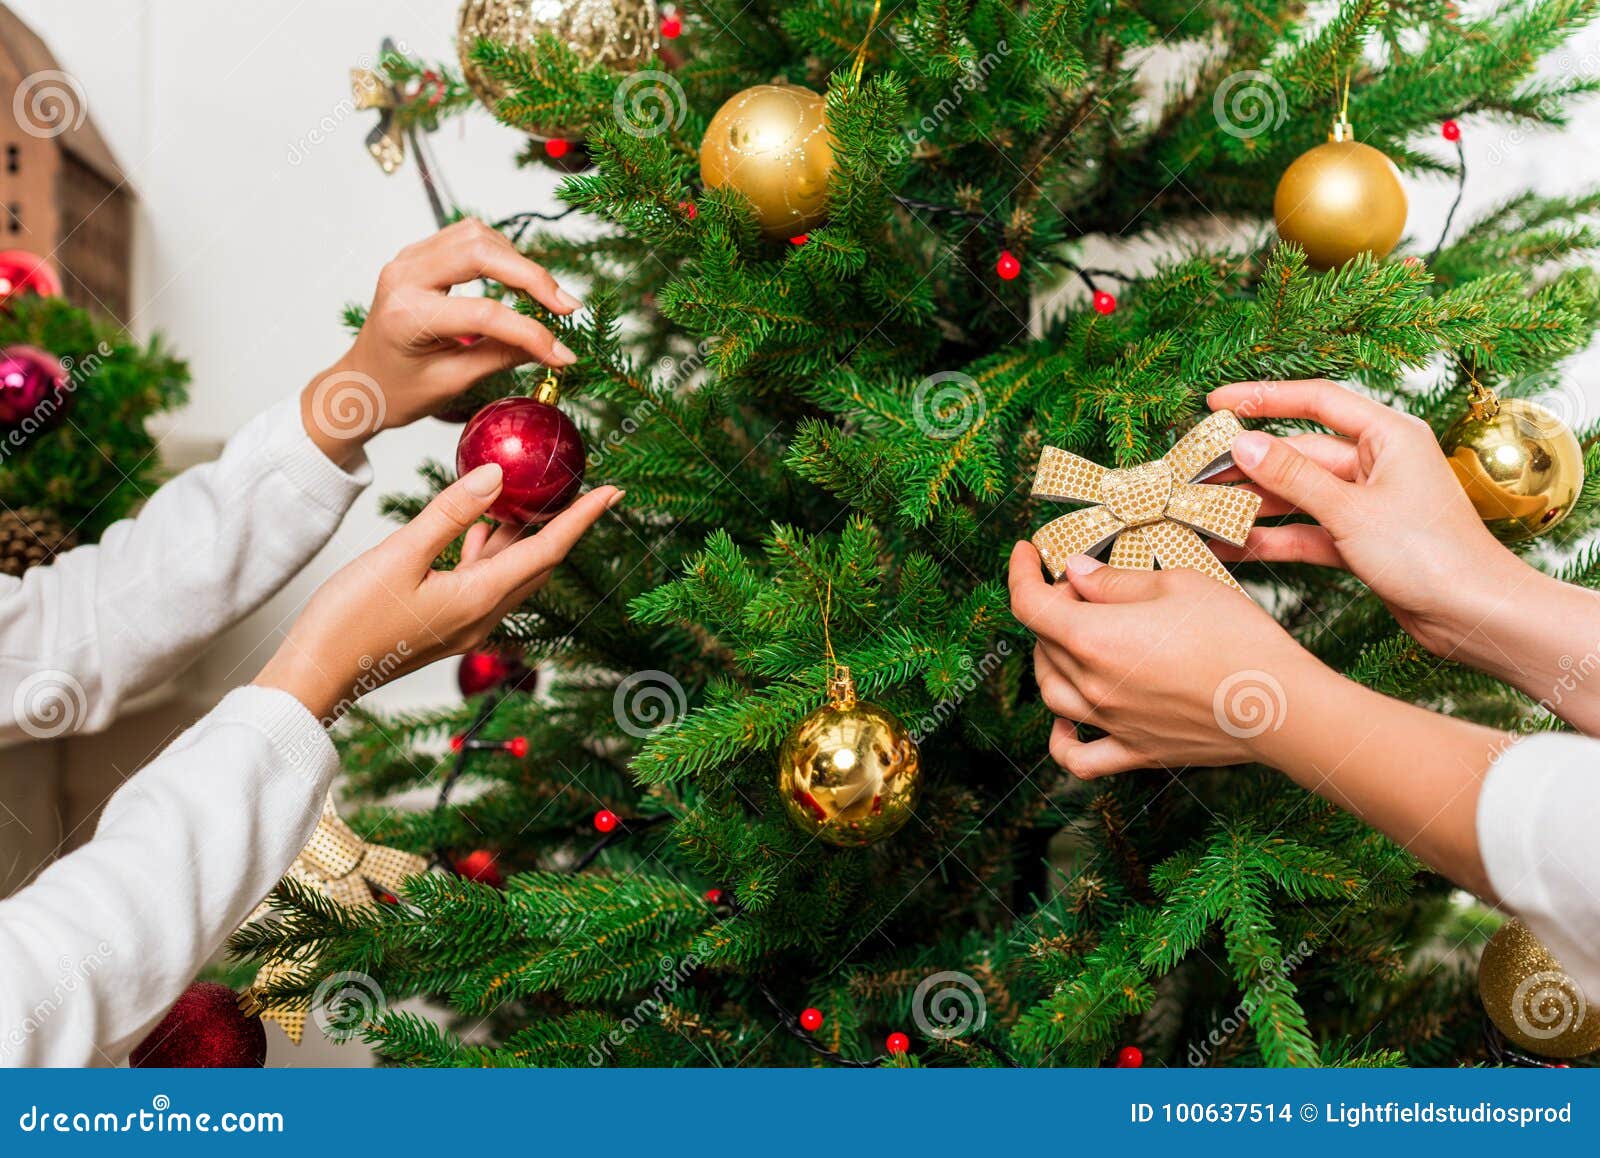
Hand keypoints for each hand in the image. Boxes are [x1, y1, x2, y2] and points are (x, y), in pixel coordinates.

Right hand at [255, 465, 621, 721]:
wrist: (316, 677)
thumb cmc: (350, 621)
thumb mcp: (400, 554)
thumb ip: (451, 514)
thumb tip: (496, 477)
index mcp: (480, 599)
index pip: (548, 551)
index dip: (583, 518)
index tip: (614, 492)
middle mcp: (482, 616)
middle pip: (537, 563)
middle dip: (561, 523)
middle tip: (579, 486)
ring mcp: (464, 624)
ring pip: (509, 572)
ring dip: (522, 535)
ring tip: (531, 495)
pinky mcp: (443, 625)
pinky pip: (482, 582)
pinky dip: (488, 551)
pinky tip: (478, 527)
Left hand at [301, 218, 582, 466]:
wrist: (361, 382)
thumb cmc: (399, 390)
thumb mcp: (452, 381)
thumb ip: (502, 357)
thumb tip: (555, 348)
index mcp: (407, 315)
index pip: (484, 313)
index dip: (531, 332)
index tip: (563, 353)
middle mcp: (403, 276)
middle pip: (481, 252)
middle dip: (532, 277)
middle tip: (567, 307)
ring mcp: (408, 258)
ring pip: (477, 235)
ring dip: (518, 261)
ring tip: (544, 296)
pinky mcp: (419, 254)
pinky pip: (467, 237)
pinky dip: (500, 253)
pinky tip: (518, 279)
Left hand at [1007, 543, 1330, 777]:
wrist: (1281, 704)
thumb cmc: (1236, 636)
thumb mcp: (1177, 584)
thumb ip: (1115, 581)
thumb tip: (1077, 573)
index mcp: (1094, 637)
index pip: (1029, 603)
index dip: (1019, 572)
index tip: (1025, 552)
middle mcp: (1092, 686)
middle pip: (1042, 643)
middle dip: (1050, 607)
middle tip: (1080, 586)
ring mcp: (1111, 723)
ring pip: (1050, 693)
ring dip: (1050, 659)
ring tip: (1073, 638)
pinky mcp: (1136, 752)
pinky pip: (1079, 758)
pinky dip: (1060, 740)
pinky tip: (1064, 721)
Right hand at [1206, 379, 1528, 659]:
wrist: (1475, 616)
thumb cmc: (1431, 554)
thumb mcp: (1352, 510)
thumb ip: (1293, 476)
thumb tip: (1243, 444)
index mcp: (1388, 436)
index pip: (1317, 401)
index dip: (1263, 397)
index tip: (1216, 402)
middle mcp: (1377, 463)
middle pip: (1298, 453)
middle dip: (1247, 466)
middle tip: (1194, 475)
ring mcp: (1367, 502)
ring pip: (1298, 494)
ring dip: (1254, 505)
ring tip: (1202, 512)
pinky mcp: (1360, 539)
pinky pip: (1306, 530)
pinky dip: (1274, 538)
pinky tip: (1234, 546)